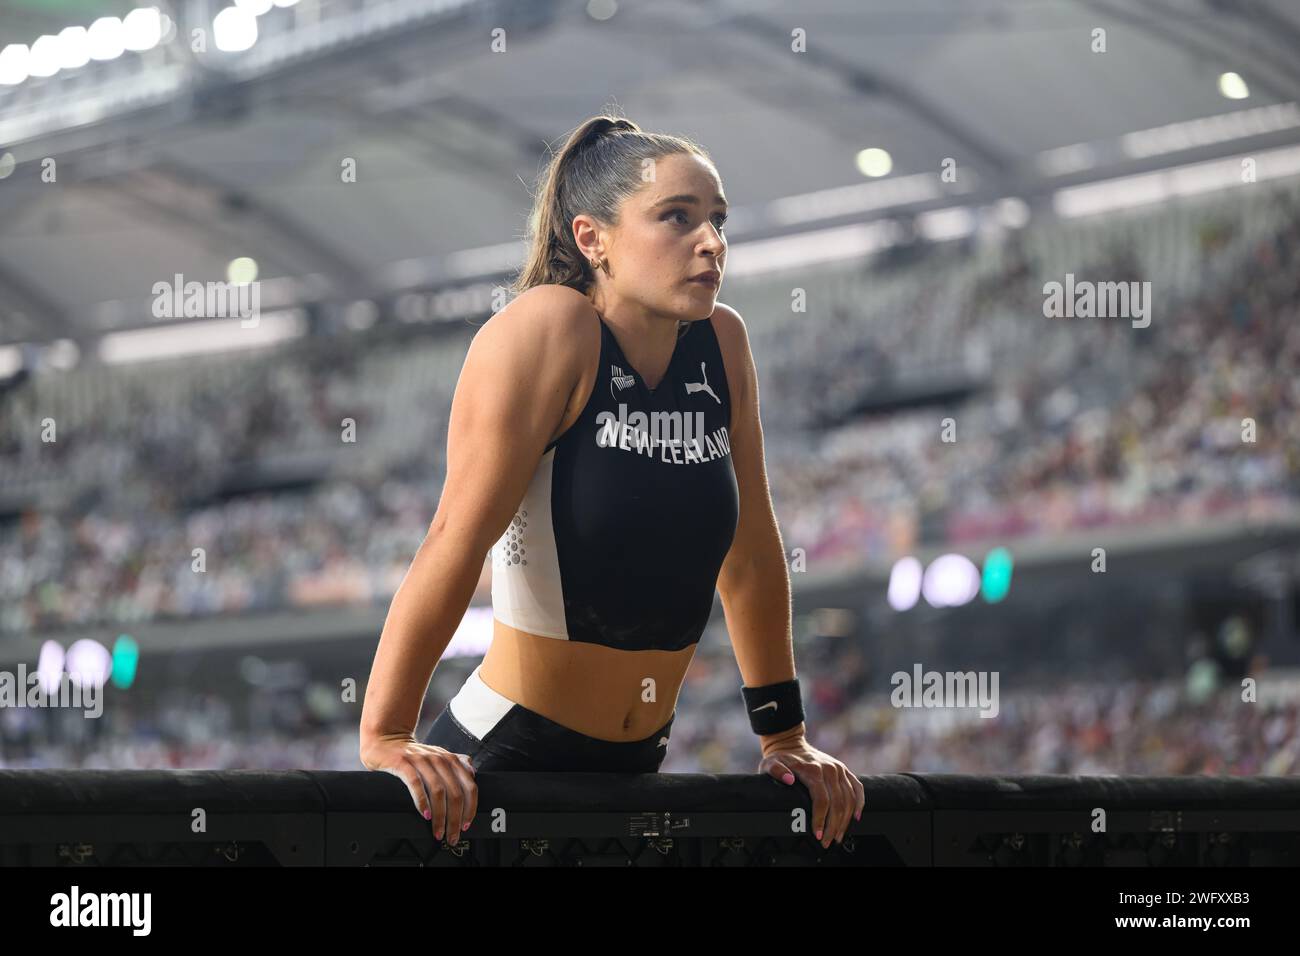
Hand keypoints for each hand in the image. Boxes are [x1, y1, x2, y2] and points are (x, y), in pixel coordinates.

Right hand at [360, 733, 477, 840]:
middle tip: (451, 836)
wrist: (385, 740)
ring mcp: (421, 760)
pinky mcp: (402, 763)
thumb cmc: (412, 754)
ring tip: (437, 832)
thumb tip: (473, 774)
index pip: (469, 786)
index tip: (466, 825)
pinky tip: (425, 815)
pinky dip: (422, 801)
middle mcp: (438, 758)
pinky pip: (416, 784)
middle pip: (455, 793)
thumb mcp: (438, 756)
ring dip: (440, 816)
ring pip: (438, 791)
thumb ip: (456, 763)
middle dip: (455, 819)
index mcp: (450, 759)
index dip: (470, 808)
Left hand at [759, 736, 863, 848]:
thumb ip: (776, 771)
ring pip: (849, 799)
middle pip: (837, 803)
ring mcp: (838, 769)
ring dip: (845, 820)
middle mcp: (829, 769)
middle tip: (827, 841)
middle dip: (833, 826)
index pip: (822, 800)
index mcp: (812, 770)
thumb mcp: (770, 764)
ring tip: (838, 835)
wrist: (790, 743)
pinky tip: (856, 817)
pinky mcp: (844, 769)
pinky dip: (860, 803)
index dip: (821, 819)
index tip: (818, 834)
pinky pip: (857, 787)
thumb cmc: (779, 758)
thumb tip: (789, 780)